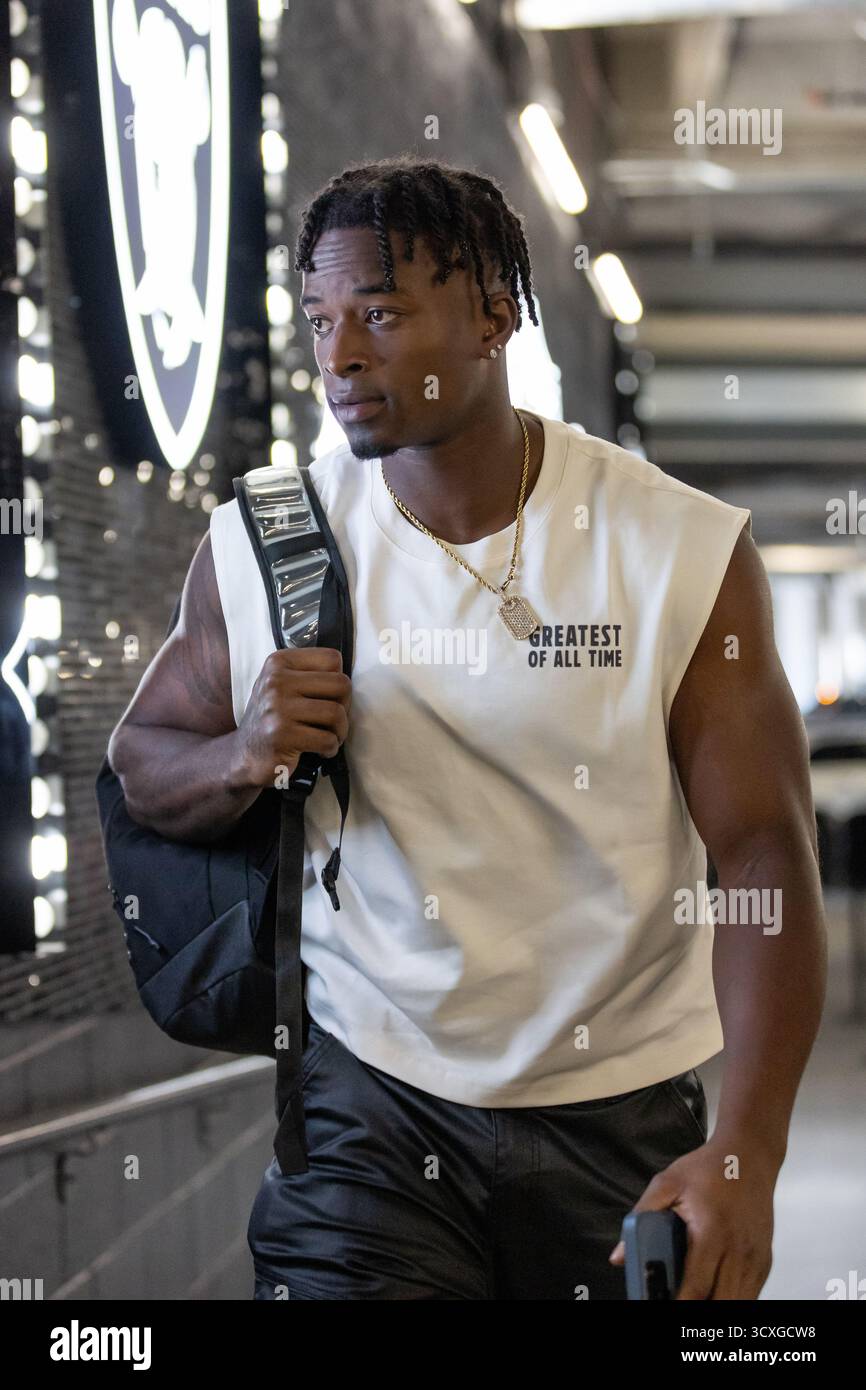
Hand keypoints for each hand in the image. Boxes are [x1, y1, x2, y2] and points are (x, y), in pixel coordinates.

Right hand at [230, 647, 351, 789]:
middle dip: (346, 707)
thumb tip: (346, 679)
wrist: (243, 755)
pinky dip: (330, 748)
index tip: (330, 698)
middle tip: (334, 722)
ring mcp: (278, 708)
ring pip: (336, 713)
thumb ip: (309, 674)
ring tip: (330, 738)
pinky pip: (327, 739)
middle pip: (341, 684)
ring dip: (341, 731)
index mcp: (279, 662)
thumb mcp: (281, 685)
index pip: (332, 658)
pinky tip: (321, 751)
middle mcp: (276, 681)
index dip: (339, 681)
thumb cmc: (271, 719)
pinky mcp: (282, 735)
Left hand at [607, 1135, 778, 1298]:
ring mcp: (755, 1257)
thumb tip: (618, 1256)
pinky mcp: (765, 1260)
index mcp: (710, 1232)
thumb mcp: (667, 1183)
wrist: (749, 1154)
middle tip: (676, 1303)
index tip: (663, 1306)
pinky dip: (733, 1298)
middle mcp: (738, 1250)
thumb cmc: (707, 1168)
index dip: (680, 1305)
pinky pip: (751, 1294)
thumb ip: (640, 1217)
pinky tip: (715, 1293)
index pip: (696, 1285)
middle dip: (698, 1311)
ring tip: (694, 1299)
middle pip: (721, 1302)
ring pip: (740, 1302)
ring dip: (717, 1305)